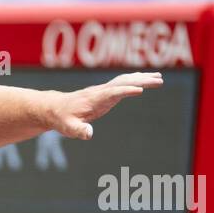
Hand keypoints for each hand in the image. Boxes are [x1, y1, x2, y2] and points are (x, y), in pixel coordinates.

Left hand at [48, 72, 162, 139]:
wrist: (54, 108)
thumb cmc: (63, 119)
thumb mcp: (68, 128)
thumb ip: (78, 131)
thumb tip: (89, 134)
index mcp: (94, 99)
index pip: (112, 92)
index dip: (125, 91)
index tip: (140, 90)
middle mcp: (101, 91)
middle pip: (123, 83)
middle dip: (141, 81)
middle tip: (159, 80)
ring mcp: (104, 90)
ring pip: (125, 80)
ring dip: (142, 78)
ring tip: (159, 78)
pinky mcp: (106, 93)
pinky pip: (123, 84)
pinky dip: (136, 80)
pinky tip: (146, 80)